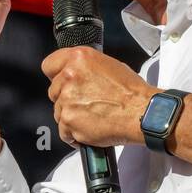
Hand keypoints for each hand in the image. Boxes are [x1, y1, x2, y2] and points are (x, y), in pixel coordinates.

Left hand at [41, 47, 155, 146]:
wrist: (142, 114)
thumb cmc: (131, 92)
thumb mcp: (108, 65)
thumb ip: (85, 67)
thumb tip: (74, 73)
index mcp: (78, 58)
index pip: (49, 65)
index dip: (56, 76)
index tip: (61, 82)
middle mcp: (69, 76)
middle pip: (54, 91)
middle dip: (67, 99)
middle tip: (88, 103)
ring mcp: (67, 99)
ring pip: (58, 112)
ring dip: (72, 117)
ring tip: (94, 116)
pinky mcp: (68, 120)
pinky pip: (64, 131)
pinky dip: (75, 134)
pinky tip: (91, 128)